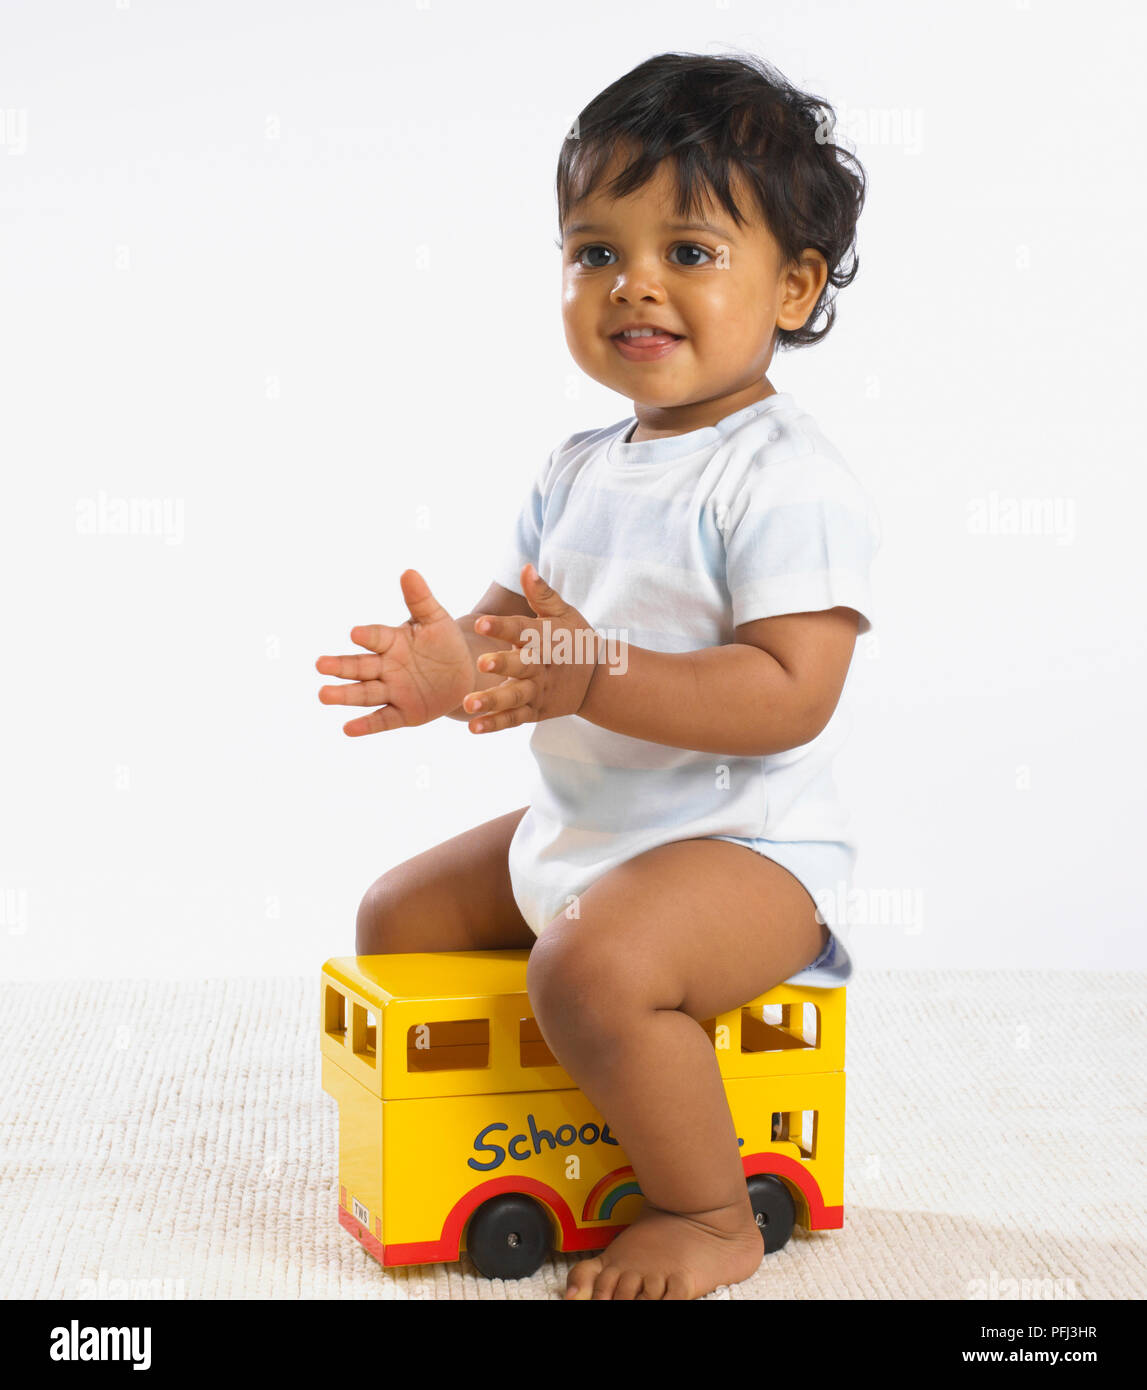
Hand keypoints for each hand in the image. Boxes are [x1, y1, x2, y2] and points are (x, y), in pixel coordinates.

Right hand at [315, 569, 473, 735]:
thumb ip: (420, 600)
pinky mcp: (403, 713)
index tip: (355, 633)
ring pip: (365, 693)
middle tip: (320, 664)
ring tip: (323, 695)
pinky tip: (347, 729)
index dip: (367, 636)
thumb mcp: (436, 620)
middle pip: (360, 667)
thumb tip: (409, 571)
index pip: (376, 637)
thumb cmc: (444, 642)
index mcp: (392, 641)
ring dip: (345, 695)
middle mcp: (386, 667)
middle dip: (341, 667)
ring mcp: (393, 691)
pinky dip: (366, 725)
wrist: (463, 673)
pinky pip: (383, 720)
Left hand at [462, 563, 599, 733]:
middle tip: (482, 663)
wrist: (599, 680)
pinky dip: (495, 724)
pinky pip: (514, 719)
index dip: (503, 626)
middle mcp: (542, 666)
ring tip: (469, 705)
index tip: (482, 622)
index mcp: (546, 638)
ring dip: (492, 701)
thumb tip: (526, 567)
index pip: (523, 629)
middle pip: (521, 665)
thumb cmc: (575, 639)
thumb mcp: (564, 613)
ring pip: (515, 696)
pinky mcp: (535, 711)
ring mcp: (538, 691)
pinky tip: (474, 728)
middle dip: (502, 665)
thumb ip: (542, 594)